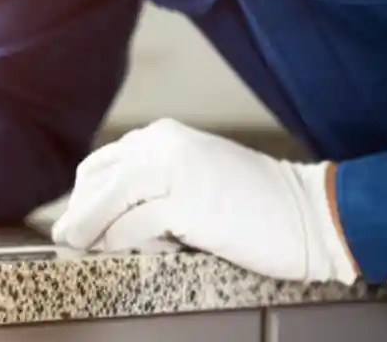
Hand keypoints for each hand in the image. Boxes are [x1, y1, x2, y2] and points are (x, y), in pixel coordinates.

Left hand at [53, 119, 358, 283]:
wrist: (312, 214)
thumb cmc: (254, 206)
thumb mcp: (194, 177)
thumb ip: (152, 183)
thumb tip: (100, 215)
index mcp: (161, 135)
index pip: (99, 166)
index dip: (83, 198)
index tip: (78, 223)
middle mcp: (161, 144)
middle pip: (94, 182)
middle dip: (80, 215)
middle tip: (73, 241)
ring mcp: (172, 171)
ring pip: (106, 204)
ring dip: (94, 230)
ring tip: (95, 247)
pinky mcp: (185, 203)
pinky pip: (132, 227)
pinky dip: (125, 243)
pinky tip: (136, 251)